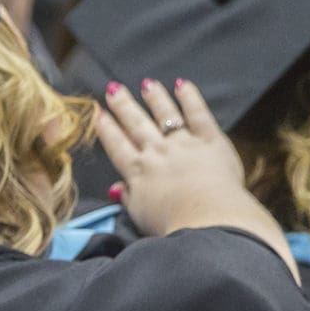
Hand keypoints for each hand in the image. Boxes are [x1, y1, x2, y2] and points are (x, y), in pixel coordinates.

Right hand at [94, 79, 295, 276]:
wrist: (208, 220)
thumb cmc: (173, 226)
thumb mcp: (140, 217)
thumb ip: (128, 199)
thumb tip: (116, 188)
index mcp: (138, 173)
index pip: (117, 146)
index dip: (107, 130)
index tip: (99, 115)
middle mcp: (157, 152)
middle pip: (136, 124)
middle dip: (123, 105)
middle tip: (113, 89)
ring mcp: (183, 143)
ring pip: (165, 114)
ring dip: (154, 97)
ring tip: (146, 84)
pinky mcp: (210, 140)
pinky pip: (198, 113)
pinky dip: (189, 98)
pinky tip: (181, 85)